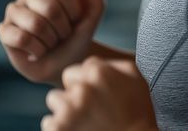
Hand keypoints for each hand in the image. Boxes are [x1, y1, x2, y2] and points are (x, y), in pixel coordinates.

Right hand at [0, 0, 105, 85]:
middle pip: (49, 8)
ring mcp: (13, 10)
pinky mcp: (4, 31)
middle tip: (63, 34)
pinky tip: (38, 51)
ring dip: (51, 40)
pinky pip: (21, 38)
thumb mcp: (93, 9)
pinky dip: (37, 50)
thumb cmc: (78, 32)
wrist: (65, 63)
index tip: (76, 18)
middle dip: (63, 28)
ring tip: (51, 42)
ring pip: (35, 24)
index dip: (73, 10)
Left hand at [41, 56, 156, 130]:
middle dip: (72, 94)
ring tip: (84, 121)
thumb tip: (92, 63)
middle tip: (90, 110)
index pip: (75, 71)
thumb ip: (113, 64)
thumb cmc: (139, 114)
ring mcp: (68, 111)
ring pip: (54, 101)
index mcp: (98, 72)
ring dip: (64, 110)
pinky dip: (59, 128)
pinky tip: (78, 130)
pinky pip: (48, 122)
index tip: (95, 97)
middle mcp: (81, 89)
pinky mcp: (58, 129)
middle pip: (63, 84)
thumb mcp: (136, 79)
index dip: (83, 84)